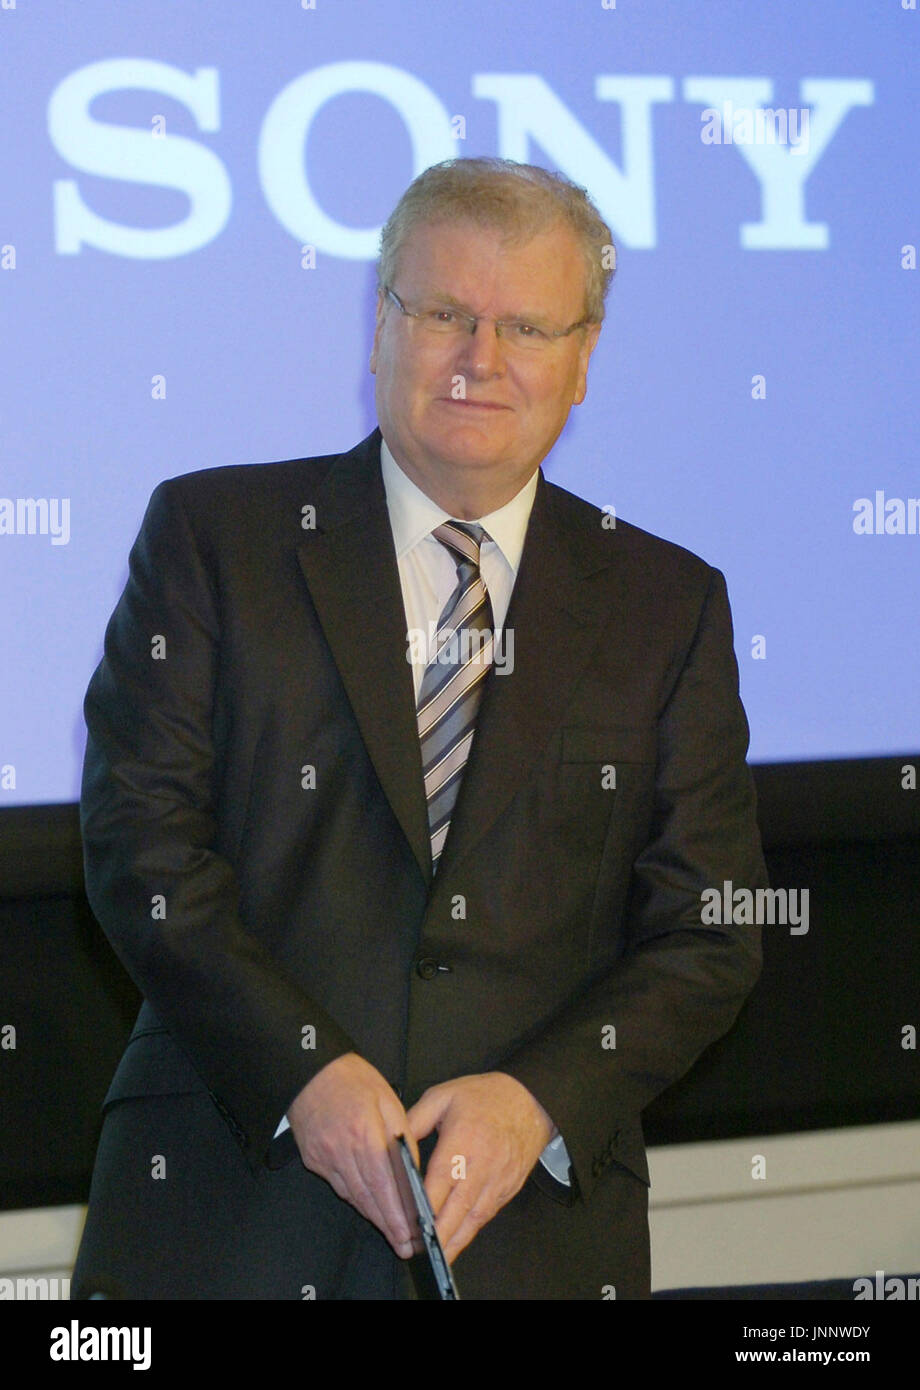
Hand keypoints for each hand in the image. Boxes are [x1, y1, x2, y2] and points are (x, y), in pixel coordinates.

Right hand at [286, 1052, 422, 1258]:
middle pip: (366, 1196)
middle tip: (405, 1245)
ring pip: (352, 1195)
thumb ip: (403, 1136)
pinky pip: (339, 1185)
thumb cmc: (354, 1080)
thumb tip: (414, 1170)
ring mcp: (323, 1158)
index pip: (382, 1183)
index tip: (409, 1232)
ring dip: (373, 1216)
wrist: (311, 1071)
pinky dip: (356, 1198)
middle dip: (387, 1223)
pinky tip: (370, 1207)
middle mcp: (340, 1150)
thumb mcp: (388, 1100)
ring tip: (393, 1233)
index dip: (395, 1212)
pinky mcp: (312, 1160)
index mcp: (363, 1132)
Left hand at [405, 1071, 555, 1263]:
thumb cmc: (483, 1096)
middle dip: (439, 1232)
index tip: (408, 1220)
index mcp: (462, 1139)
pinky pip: (487, 1214)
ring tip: (438, 1258)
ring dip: (456, 1239)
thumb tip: (394, 1144)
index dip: (424, 1203)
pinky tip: (457, 1240)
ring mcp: (499, 1179)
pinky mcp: (509, 1188)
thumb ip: (415, 1119)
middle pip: (458, 1207)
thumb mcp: (443, 1095)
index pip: (440, 1179)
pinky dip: (471, 1230)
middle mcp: (482, 1164)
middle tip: (421, 1250)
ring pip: (475, 1217)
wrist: (530, 1100)